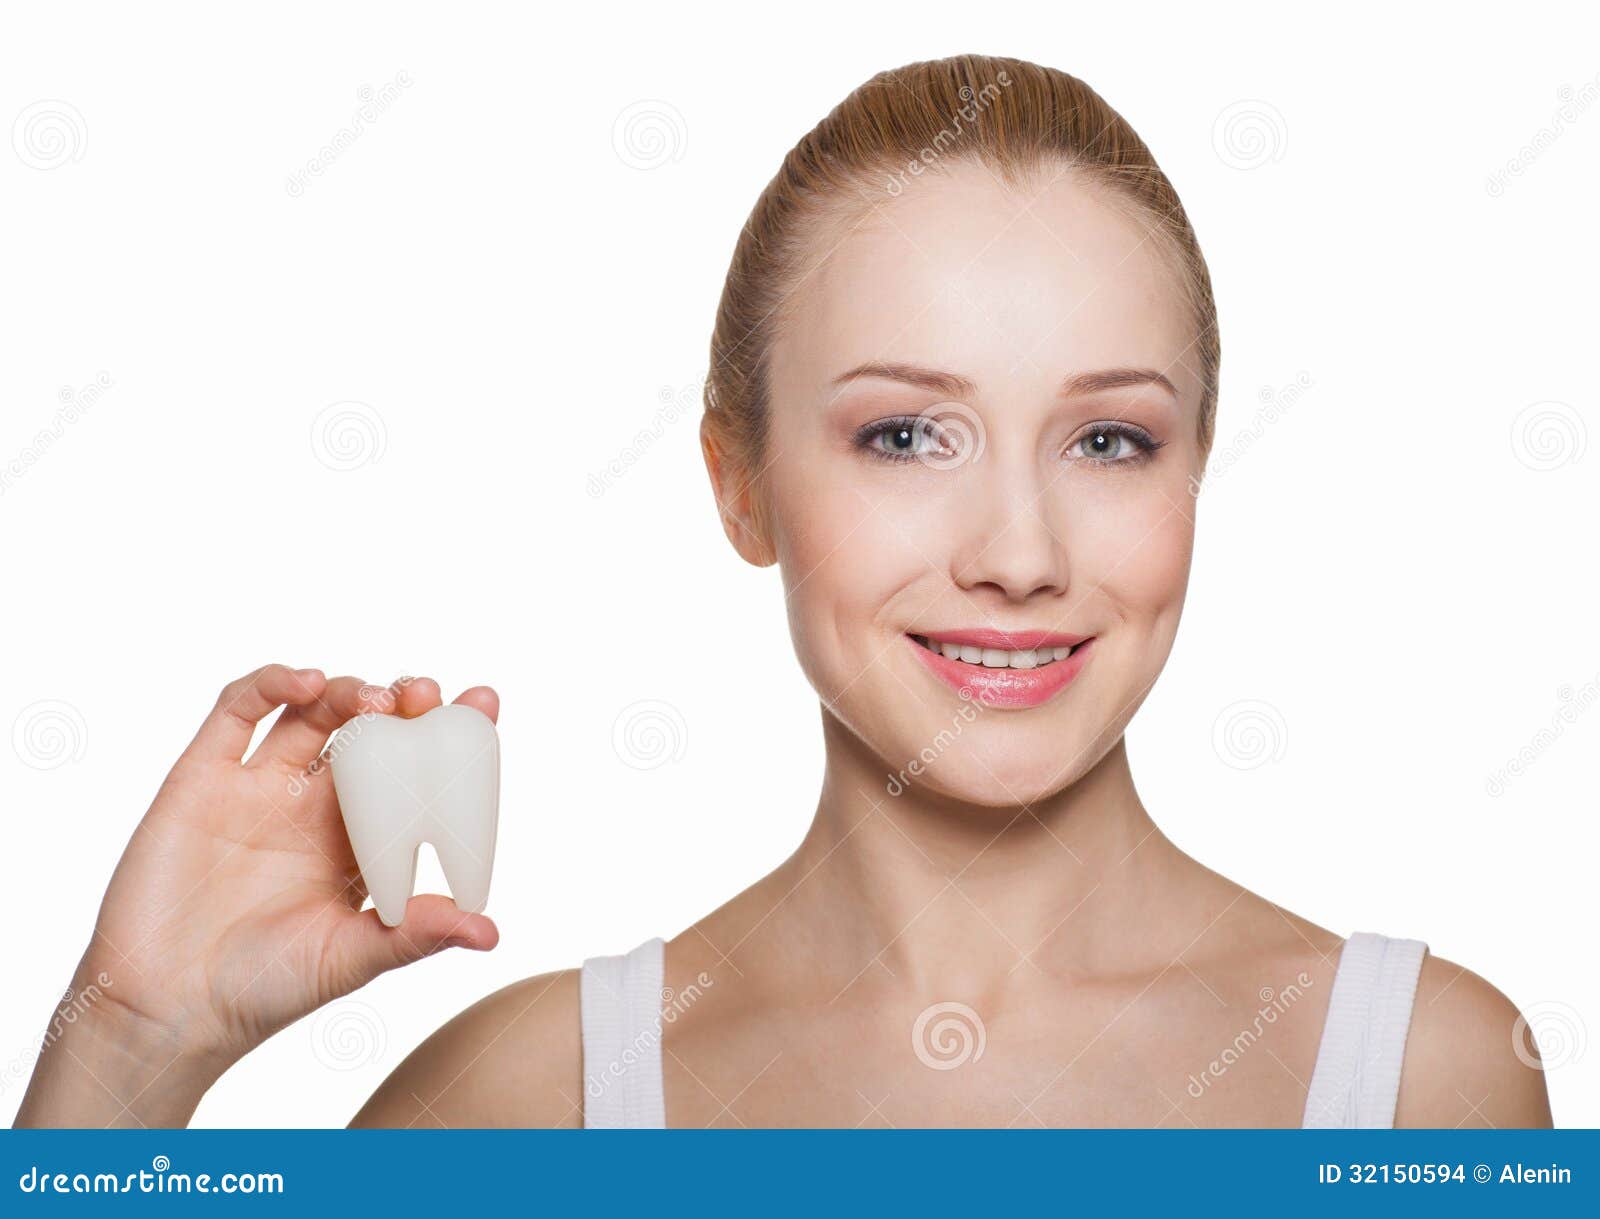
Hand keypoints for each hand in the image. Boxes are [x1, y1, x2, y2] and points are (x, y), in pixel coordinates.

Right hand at [16, 664, 498, 1125]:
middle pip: (367, 731)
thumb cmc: (261, 991)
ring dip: (348, 690)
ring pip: (311, 712)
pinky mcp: (201, 779)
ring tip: (377, 700)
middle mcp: (311, 808)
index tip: (485, 702)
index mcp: (357, 842)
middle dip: (403, 703)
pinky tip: (306, 683)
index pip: (413, 773)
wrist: (165, 1010)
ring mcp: (257, 788)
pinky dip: (271, 683)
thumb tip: (491, 933)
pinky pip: (237, 712)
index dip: (446, 734)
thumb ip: (415, 935)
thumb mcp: (350, 960)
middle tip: (428, 695)